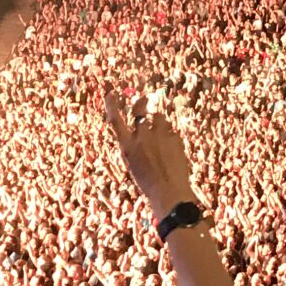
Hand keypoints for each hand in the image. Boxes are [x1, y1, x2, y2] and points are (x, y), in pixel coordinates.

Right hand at [102, 94, 194, 219]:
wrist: (169, 192)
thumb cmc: (148, 183)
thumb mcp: (134, 164)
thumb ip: (135, 145)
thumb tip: (140, 129)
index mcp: (127, 146)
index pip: (115, 120)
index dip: (111, 105)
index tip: (111, 93)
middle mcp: (141, 137)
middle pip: (139, 110)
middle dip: (142, 102)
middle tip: (145, 98)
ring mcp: (159, 135)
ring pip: (159, 118)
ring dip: (159, 123)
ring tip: (162, 139)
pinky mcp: (174, 137)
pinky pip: (171, 131)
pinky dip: (171, 137)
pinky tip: (172, 152)